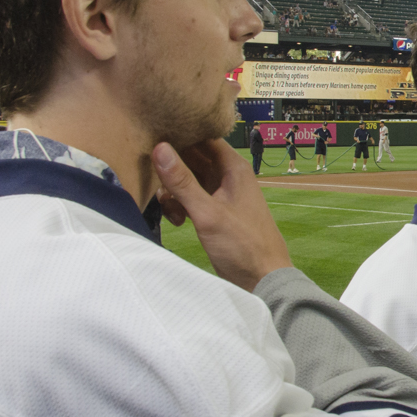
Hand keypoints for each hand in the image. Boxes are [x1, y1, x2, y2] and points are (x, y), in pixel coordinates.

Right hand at [152, 139, 291, 290]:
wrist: (262, 280)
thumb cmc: (243, 245)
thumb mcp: (208, 213)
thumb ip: (182, 182)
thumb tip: (159, 148)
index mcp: (233, 167)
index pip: (203, 136)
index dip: (180, 136)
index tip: (155, 140)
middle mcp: (227, 176)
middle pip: (191, 157)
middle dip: (171, 169)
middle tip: (158, 185)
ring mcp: (220, 194)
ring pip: (187, 179)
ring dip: (174, 192)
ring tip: (173, 211)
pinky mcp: (213, 211)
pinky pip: (190, 198)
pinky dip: (180, 206)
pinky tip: (179, 221)